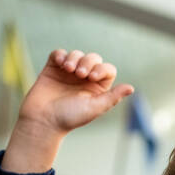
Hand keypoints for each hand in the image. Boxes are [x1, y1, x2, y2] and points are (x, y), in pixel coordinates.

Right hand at [3, 49, 133, 172]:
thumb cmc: (70, 117)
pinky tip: (61, 64)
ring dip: (74, 58)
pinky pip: (59, 54)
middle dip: (88, 62)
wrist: (42, 120)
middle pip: (93, 58)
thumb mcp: (94, 108)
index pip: (107, 69)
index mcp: (97, 88)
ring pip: (76, 54)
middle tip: (80, 74)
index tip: (92, 77)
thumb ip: (112, 97)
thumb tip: (131, 88)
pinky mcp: (53, 68)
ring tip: (69, 69)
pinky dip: (61, 55)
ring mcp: (68, 72)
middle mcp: (84, 79)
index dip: (102, 68)